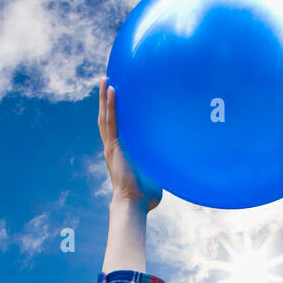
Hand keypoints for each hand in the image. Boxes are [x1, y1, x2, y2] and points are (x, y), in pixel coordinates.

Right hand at [98, 76, 162, 211]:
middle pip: (105, 117)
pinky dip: (110, 106)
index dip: (113, 112)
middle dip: (104, 99)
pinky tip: (111, 90)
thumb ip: (161, 163)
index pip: (115, 127)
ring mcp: (112, 146)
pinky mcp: (114, 147)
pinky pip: (111, 122)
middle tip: (105, 80)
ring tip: (104, 79)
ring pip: (104, 116)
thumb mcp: (154, 172)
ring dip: (103, 97)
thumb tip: (178, 159)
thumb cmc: (145, 195)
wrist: (134, 203)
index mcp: (120, 151)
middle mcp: (112, 146)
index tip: (115, 96)